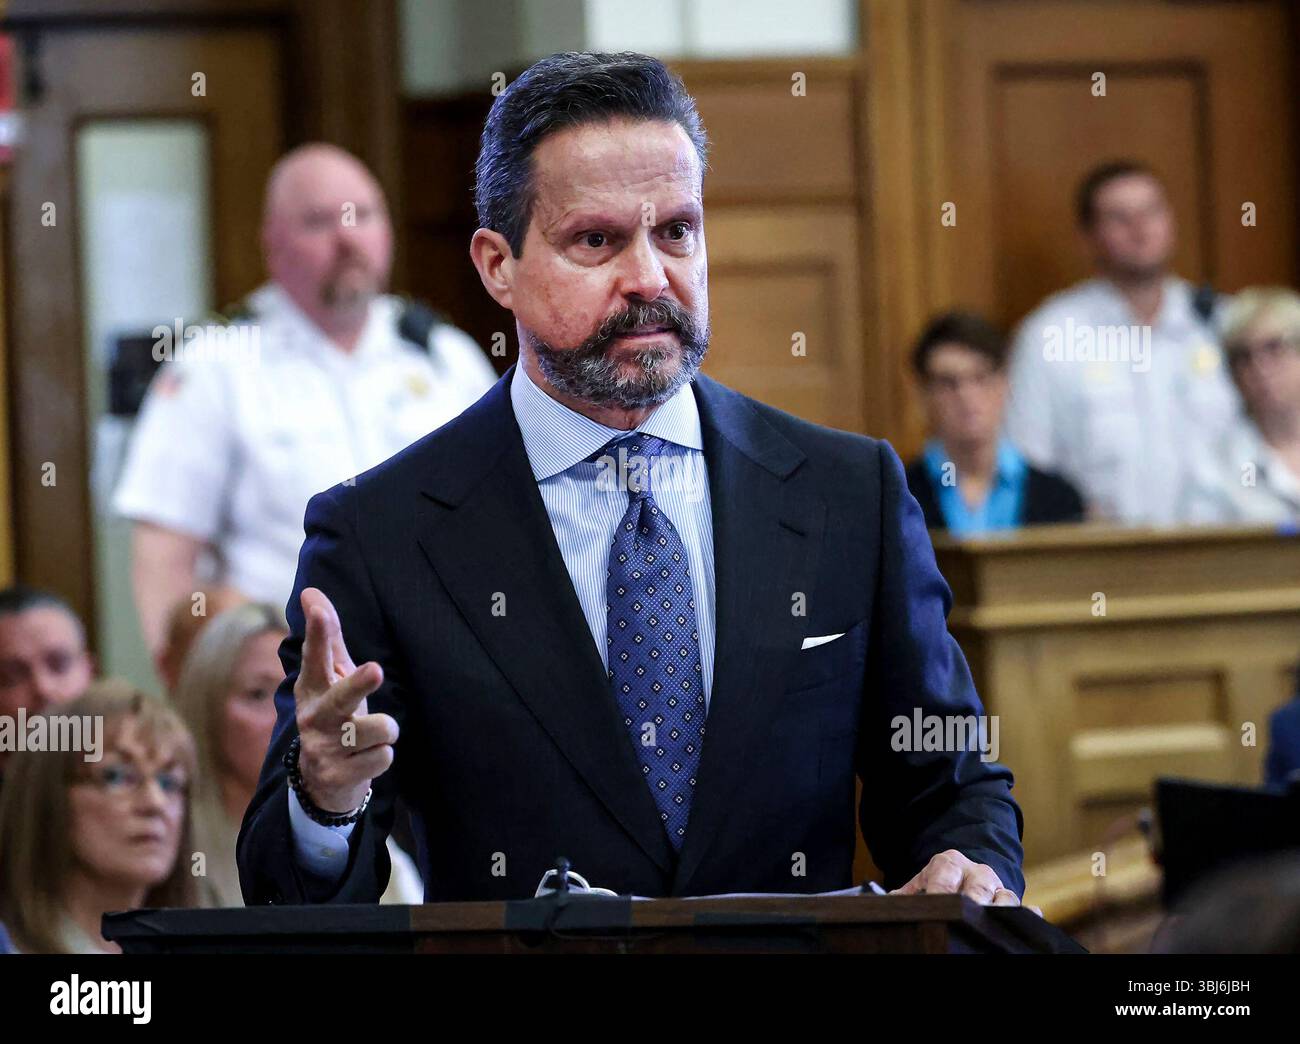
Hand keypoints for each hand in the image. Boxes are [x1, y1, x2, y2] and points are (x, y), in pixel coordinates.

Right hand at [292, 587, 397, 812]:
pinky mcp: (338, 777)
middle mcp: (313, 718)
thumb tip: (311, 592)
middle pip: (341, 697)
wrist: (321, 782)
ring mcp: (323, 749)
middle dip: (358, 684)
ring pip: (378, 730)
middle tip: (374, 668)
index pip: (315, 656)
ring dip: (385, 731)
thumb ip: (327, 638)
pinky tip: (365, 760)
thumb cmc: (335, 715)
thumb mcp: (332, 678)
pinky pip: (383, 758)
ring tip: (371, 736)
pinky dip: (382, 757)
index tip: (319, 609)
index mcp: (312, 689)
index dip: (318, 633)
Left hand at [891, 849, 1041, 914]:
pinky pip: (1026, 908)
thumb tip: (884, 901)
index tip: (934, 904)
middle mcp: (977, 872)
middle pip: (977, 885)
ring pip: (1005, 895)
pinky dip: (1028, 914)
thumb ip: (905, 893)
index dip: (939, 892)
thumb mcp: (920, 885)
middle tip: (966, 911)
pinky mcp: (1015, 903)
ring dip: (1000, 907)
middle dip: (972, 899)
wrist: (965, 879)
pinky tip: (1032, 916)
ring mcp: (998, 887)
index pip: (943, 877)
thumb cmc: (938, 886)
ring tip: (994, 918)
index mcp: (948, 863)